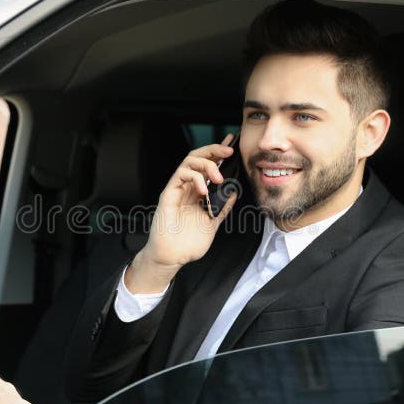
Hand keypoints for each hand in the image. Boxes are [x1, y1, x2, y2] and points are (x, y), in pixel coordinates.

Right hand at [125, 134, 237, 292]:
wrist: (173, 258)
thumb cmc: (188, 243)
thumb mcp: (213, 222)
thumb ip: (222, 207)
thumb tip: (234, 192)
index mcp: (197, 192)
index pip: (207, 166)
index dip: (218, 153)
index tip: (232, 145)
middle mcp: (187, 187)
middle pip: (197, 158)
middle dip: (214, 150)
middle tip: (228, 151)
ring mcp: (177, 190)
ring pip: (188, 162)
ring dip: (206, 164)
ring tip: (218, 177)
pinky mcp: (168, 194)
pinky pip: (179, 176)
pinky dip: (194, 178)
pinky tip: (204, 190)